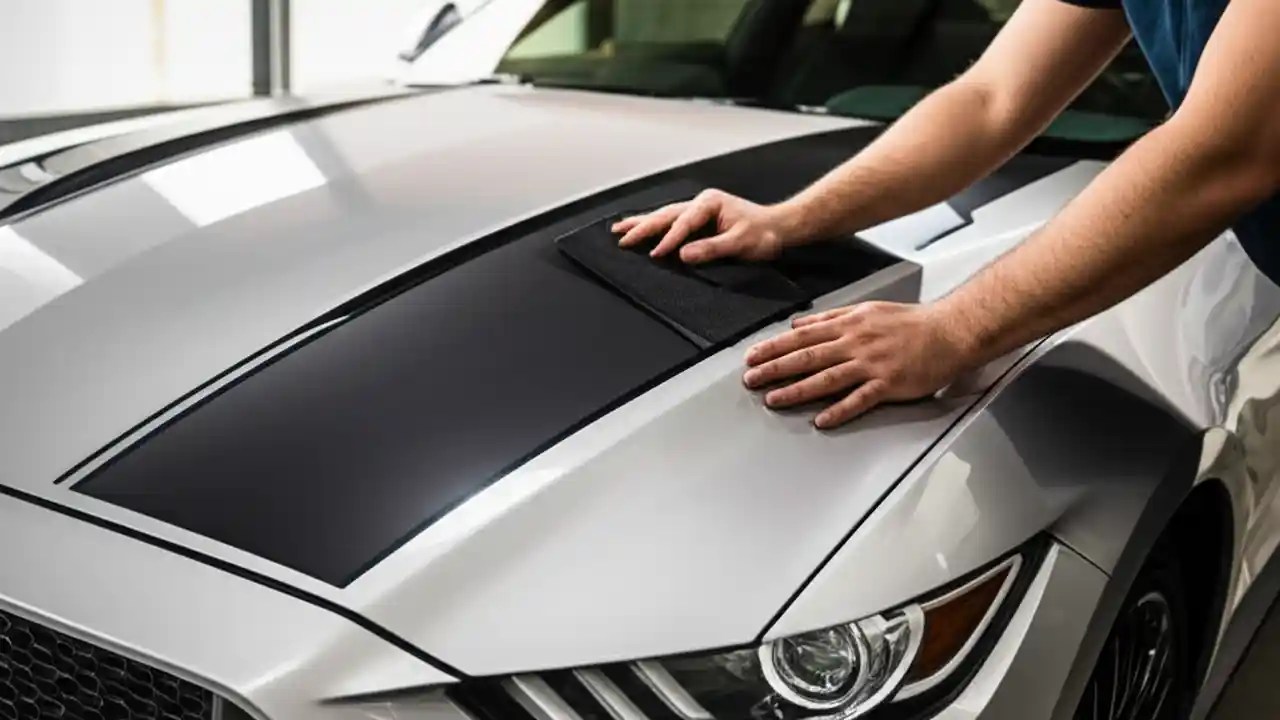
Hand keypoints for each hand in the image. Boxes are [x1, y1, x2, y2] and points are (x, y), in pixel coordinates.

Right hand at [612, 189, 793, 263]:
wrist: (778, 228)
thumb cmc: (763, 233)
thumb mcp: (740, 243)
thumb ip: (712, 249)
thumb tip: (685, 254)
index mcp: (710, 203)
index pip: (683, 223)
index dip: (668, 240)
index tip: (656, 254)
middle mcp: (701, 203)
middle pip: (665, 215)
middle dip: (642, 227)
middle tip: (622, 239)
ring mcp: (699, 210)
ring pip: (664, 216)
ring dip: (642, 223)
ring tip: (619, 229)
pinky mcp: (699, 219)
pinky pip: (671, 222)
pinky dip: (654, 226)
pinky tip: (641, 228)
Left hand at [741, 301, 977, 427]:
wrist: (949, 330)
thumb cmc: (911, 322)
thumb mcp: (866, 309)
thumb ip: (830, 317)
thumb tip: (799, 323)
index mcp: (848, 324)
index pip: (801, 336)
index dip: (773, 347)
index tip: (752, 356)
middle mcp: (855, 342)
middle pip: (807, 356)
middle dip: (774, 369)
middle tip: (750, 380)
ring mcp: (871, 363)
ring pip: (826, 378)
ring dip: (797, 390)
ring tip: (773, 400)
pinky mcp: (889, 383)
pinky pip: (859, 399)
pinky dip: (839, 410)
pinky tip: (822, 420)